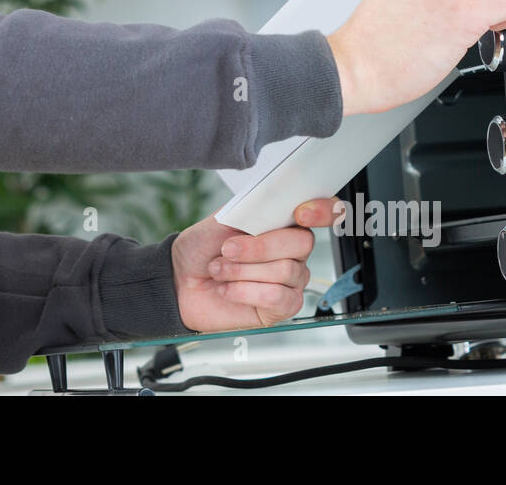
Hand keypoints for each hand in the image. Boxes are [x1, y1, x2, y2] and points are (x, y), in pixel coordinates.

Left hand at [171, 198, 338, 332]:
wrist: (180, 280)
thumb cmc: (202, 249)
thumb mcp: (221, 219)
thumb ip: (250, 207)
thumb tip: (270, 197)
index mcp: (282, 223)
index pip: (325, 211)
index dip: (323, 210)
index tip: (301, 213)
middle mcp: (292, 251)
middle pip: (303, 243)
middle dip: (259, 247)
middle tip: (227, 249)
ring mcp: (290, 280)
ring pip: (286, 271)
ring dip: (243, 270)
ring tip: (219, 270)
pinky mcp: (282, 307)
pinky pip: (279, 297)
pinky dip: (246, 291)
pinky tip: (228, 289)